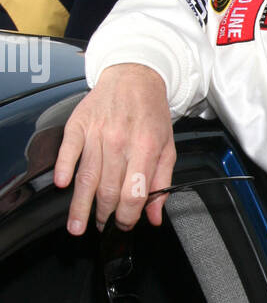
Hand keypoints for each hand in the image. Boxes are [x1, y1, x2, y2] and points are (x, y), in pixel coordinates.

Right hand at [54, 63, 176, 234]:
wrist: (134, 76)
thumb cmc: (151, 113)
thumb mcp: (168, 147)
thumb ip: (162, 183)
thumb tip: (154, 215)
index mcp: (146, 148)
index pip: (134, 193)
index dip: (128, 216)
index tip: (125, 224)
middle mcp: (121, 141)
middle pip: (108, 190)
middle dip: (105, 215)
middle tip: (103, 226)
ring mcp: (98, 132)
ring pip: (87, 177)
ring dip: (80, 206)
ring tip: (77, 226)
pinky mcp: (79, 124)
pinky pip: (69, 150)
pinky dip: (64, 168)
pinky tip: (62, 185)